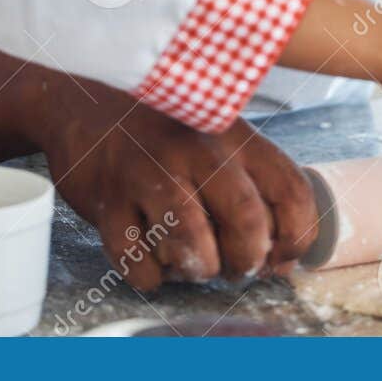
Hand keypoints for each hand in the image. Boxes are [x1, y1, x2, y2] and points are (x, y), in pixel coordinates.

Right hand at [39, 88, 317, 290]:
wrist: (84, 104)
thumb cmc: (163, 134)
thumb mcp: (218, 140)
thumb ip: (255, 187)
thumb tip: (283, 260)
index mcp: (234, 134)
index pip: (291, 191)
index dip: (297, 238)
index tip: (282, 256)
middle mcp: (196, 148)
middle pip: (248, 223)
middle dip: (247, 261)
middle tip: (235, 266)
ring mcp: (149, 173)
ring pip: (195, 247)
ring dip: (201, 270)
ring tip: (194, 262)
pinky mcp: (107, 201)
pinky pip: (140, 265)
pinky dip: (151, 276)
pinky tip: (152, 255)